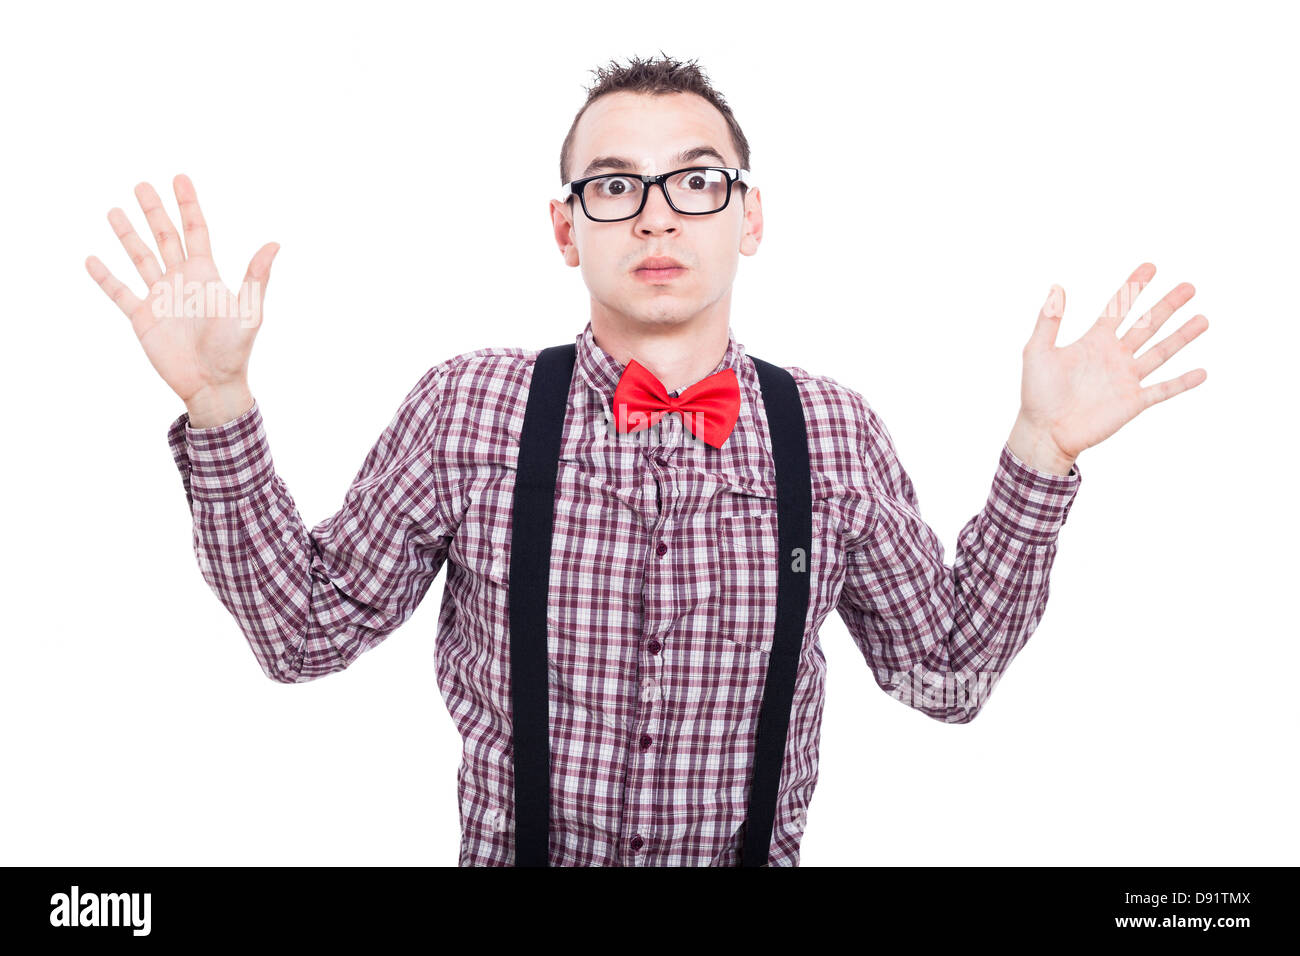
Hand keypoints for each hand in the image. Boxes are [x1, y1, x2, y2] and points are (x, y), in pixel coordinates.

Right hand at [85, 174, 278, 417]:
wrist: (212, 384)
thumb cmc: (235, 350)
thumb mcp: (249, 311)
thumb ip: (256, 277)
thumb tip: (274, 243)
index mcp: (205, 274)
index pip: (195, 230)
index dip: (188, 204)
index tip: (179, 177)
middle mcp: (181, 280)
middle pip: (165, 237)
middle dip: (154, 211)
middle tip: (141, 185)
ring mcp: (160, 297)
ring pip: (139, 257)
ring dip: (127, 235)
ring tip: (114, 210)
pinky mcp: (142, 318)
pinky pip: (119, 292)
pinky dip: (105, 277)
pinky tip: (92, 259)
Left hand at [1010, 262, 1208, 471]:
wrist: (1045, 431)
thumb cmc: (1037, 393)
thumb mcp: (1037, 352)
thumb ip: (1048, 321)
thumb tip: (1056, 287)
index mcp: (1094, 341)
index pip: (1119, 307)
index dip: (1134, 286)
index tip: (1151, 266)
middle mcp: (1114, 356)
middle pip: (1147, 324)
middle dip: (1168, 306)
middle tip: (1189, 287)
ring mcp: (1126, 379)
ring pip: (1161, 352)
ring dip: (1182, 336)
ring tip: (1203, 319)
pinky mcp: (1133, 402)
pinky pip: (1163, 390)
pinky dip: (1182, 382)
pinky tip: (1202, 372)